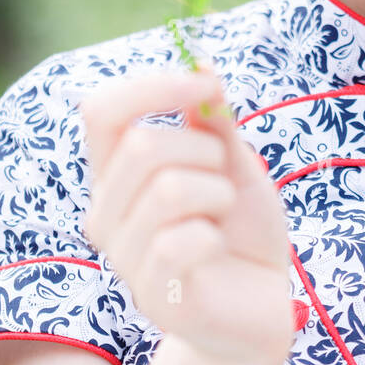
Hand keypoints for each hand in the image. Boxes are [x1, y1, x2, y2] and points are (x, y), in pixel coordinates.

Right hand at [79, 67, 294, 364]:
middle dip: (204, 149)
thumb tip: (201, 62)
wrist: (263, 302)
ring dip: (218, 194)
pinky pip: (180, 241)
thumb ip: (213, 122)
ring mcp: (123, 257)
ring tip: (223, 217)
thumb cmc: (242, 228)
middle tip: (225, 179)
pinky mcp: (151, 295)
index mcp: (116, 173)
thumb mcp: (233, 164)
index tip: (207, 85)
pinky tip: (217, 253)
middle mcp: (105, 213)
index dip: (153, 87)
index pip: (102, 111)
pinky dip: (216, 237)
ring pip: (168, 190)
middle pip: (142, 146)